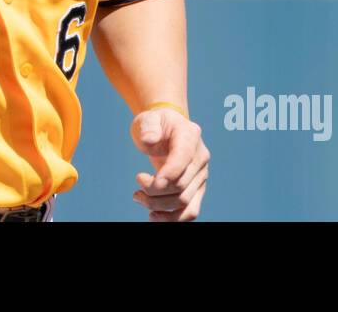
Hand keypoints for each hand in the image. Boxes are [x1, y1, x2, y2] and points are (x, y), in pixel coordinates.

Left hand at [130, 107, 208, 221]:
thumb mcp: (149, 119)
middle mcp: (200, 157)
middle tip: (136, 186)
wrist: (167, 130)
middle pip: (180, 185)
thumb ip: (149, 127)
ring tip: (138, 197)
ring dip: (157, 205)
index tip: (139, 178)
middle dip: (152, 191)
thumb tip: (149, 140)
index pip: (182, 159)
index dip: (164, 174)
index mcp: (190, 136)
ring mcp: (201, 175)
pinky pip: (190, 211)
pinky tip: (154, 216)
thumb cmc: (156, 124)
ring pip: (183, 202)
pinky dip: (173, 219)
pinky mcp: (197, 189)